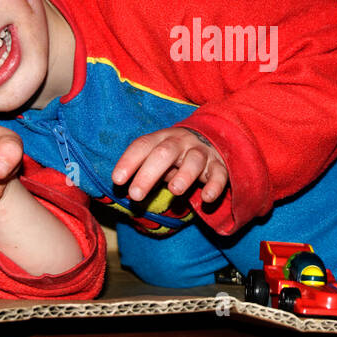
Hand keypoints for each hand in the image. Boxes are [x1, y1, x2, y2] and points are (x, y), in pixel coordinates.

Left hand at [112, 126, 228, 204]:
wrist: (211, 140)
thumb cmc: (176, 155)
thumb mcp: (158, 157)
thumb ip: (144, 170)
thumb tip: (123, 190)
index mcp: (161, 138)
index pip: (142, 145)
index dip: (129, 161)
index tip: (117, 180)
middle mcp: (181, 142)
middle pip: (164, 153)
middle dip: (148, 173)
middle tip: (136, 195)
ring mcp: (201, 152)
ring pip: (194, 160)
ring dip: (184, 174)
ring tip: (174, 190)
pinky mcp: (219, 165)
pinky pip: (219, 174)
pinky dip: (214, 185)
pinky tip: (206, 198)